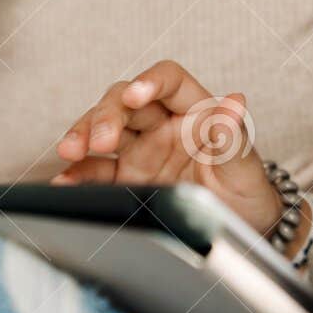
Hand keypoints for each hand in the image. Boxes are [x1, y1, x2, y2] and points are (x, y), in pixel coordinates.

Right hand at [52, 59, 284, 235]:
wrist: (240, 232)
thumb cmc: (247, 192)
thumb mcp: (246, 169)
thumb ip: (234, 139)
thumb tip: (235, 103)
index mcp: (195, 111)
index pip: (170, 80)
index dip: (151, 81)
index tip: (138, 94)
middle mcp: (163, 125)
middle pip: (126, 103)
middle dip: (107, 115)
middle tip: (100, 140)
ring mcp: (141, 151)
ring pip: (103, 129)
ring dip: (83, 135)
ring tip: (70, 152)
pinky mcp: (125, 179)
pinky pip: (96, 171)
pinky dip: (77, 174)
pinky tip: (65, 181)